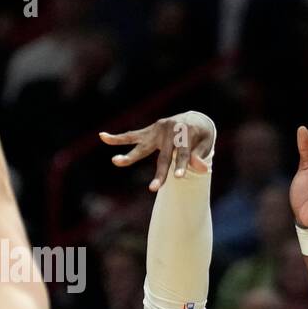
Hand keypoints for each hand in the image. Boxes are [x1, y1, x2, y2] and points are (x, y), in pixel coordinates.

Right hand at [100, 112, 214, 191]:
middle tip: (154, 189)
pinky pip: (131, 136)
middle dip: (160, 172)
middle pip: (163, 156)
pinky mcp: (148, 132)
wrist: (193, 118)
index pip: (184, 152)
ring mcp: (156, 130)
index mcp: (186, 131)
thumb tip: (203, 169)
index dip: (182, 164)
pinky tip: (102, 136)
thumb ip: (200, 155)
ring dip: (129, 156)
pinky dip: (117, 138)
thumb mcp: (205, 142)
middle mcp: (169, 130)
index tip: (179, 177)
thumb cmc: (200, 135)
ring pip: (141, 146)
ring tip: (115, 161)